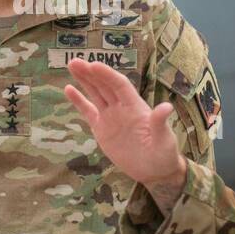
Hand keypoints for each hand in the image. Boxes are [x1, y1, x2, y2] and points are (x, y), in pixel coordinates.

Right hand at [64, 58, 183, 190]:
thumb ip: (160, 123)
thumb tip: (166, 107)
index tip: (93, 65)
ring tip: (72, 65)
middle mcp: (122, 107)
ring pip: (95, 93)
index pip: (119, 85)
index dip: (107, 75)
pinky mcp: (101, 129)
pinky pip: (88, 111)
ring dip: (84, 80)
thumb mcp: (164, 139)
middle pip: (104, 85)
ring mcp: (110, 117)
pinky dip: (78, 101)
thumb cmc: (163, 154)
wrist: (154, 171)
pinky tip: (68, 89)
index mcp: (136, 106)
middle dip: (91, 73)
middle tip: (75, 62)